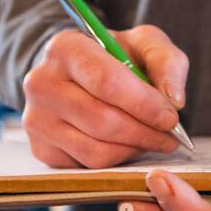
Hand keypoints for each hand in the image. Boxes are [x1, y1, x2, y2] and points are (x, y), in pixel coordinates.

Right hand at [22, 26, 188, 167]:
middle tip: (170, 135)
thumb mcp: (144, 44)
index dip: (145, 105)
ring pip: (96, 150)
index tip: (171, 117)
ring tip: (151, 138)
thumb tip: (174, 99)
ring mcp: (36, 119)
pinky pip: (87, 166)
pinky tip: (126, 144)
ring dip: (133, 149)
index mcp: (65, 48)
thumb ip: (167, 62)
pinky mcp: (41, 148)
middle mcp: (41, 83)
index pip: (107, 82)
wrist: (77, 73)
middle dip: (145, 132)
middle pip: (103, 121)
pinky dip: (116, 160)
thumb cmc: (114, 57)